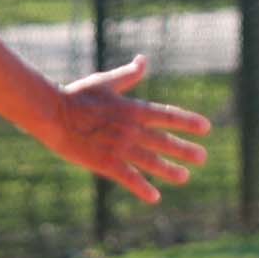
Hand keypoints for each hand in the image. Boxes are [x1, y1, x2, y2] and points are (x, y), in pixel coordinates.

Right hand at [45, 55, 211, 203]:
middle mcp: (132, 129)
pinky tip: (155, 197)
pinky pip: (129, 178)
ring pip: (151, 161)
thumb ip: (128, 75)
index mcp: (133, 109)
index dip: (188, 122)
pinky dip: (143, 188)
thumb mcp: (106, 82)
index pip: (167, 116)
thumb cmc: (76, 96)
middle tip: (202, 158)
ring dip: (170, 171)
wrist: (52, 113)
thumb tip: (143, 60)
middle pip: (164, 141)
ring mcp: (120, 147)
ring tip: (185, 177)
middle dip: (185, 150)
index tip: (206, 128)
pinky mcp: (106, 163)